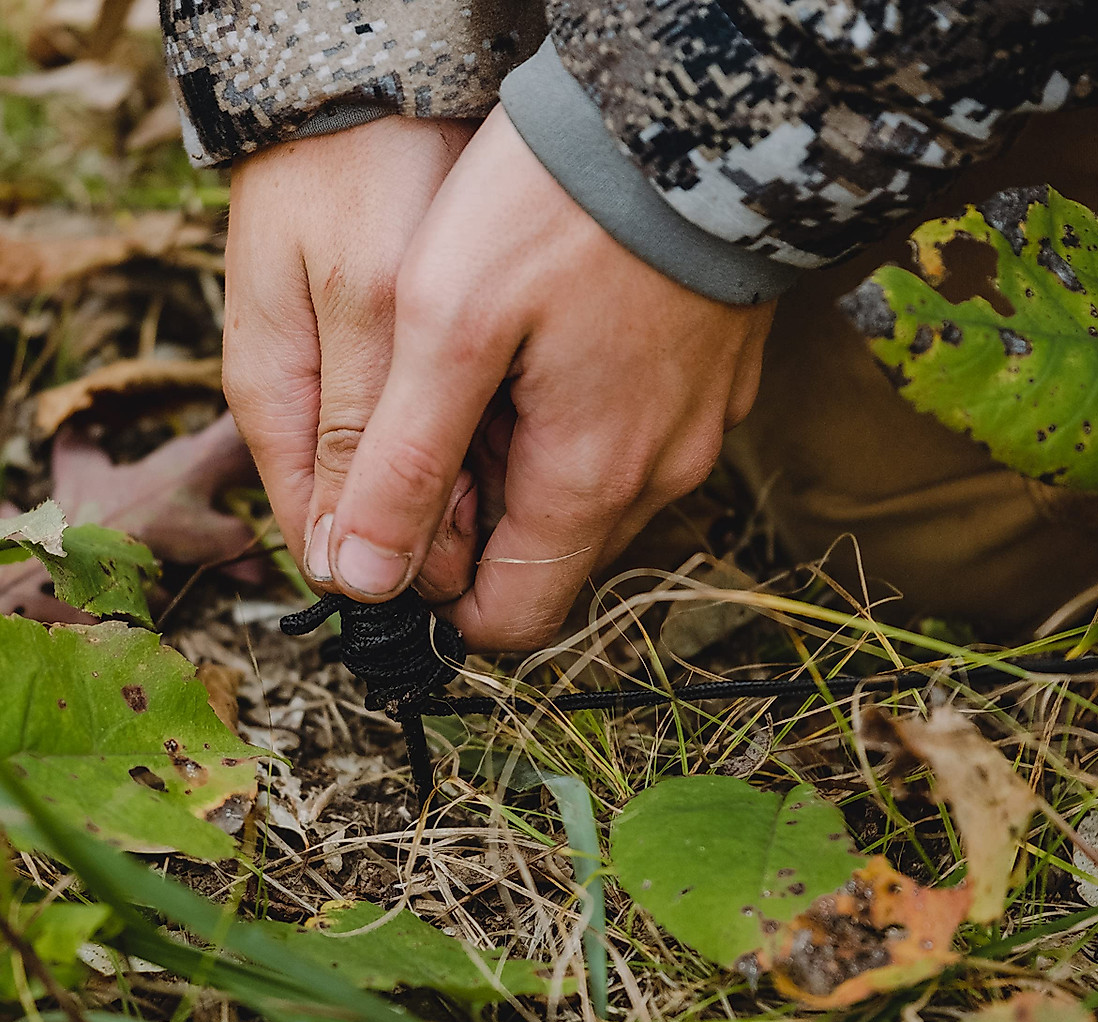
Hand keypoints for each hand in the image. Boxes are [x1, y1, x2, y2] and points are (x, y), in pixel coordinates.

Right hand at [221, 116, 475, 584]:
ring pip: (403, 475)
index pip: (323, 540)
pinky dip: (471, 429)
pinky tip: (515, 406)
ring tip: (521, 435)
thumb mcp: (371, 310)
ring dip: (464, 477)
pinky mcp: (380, 353)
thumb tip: (347, 568)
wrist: (379, 77)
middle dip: (442, 519)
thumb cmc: (369, 177)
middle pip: (369, 514)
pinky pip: (424, 425)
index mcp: (276, 409)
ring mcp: (339, 377)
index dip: (400, 563)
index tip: (471, 551)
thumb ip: (359, 437)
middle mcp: (302, 406)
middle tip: (509, 478)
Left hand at [325, 107, 775, 650]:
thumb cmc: (559, 206)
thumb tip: (363, 579)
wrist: (694, 112)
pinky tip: (555, 350)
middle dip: (481, 524)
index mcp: (587, 483)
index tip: (402, 526)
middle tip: (439, 423)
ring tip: (493, 376)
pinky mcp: (712, 389)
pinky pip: (634, 447)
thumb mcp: (445, 326)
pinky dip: (582, 428)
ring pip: (590, 504)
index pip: (513, 619)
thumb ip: (402, 465)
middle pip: (549, 562)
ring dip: (529, 472)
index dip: (442, 597)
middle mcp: (657, 480)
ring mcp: (695, 435)